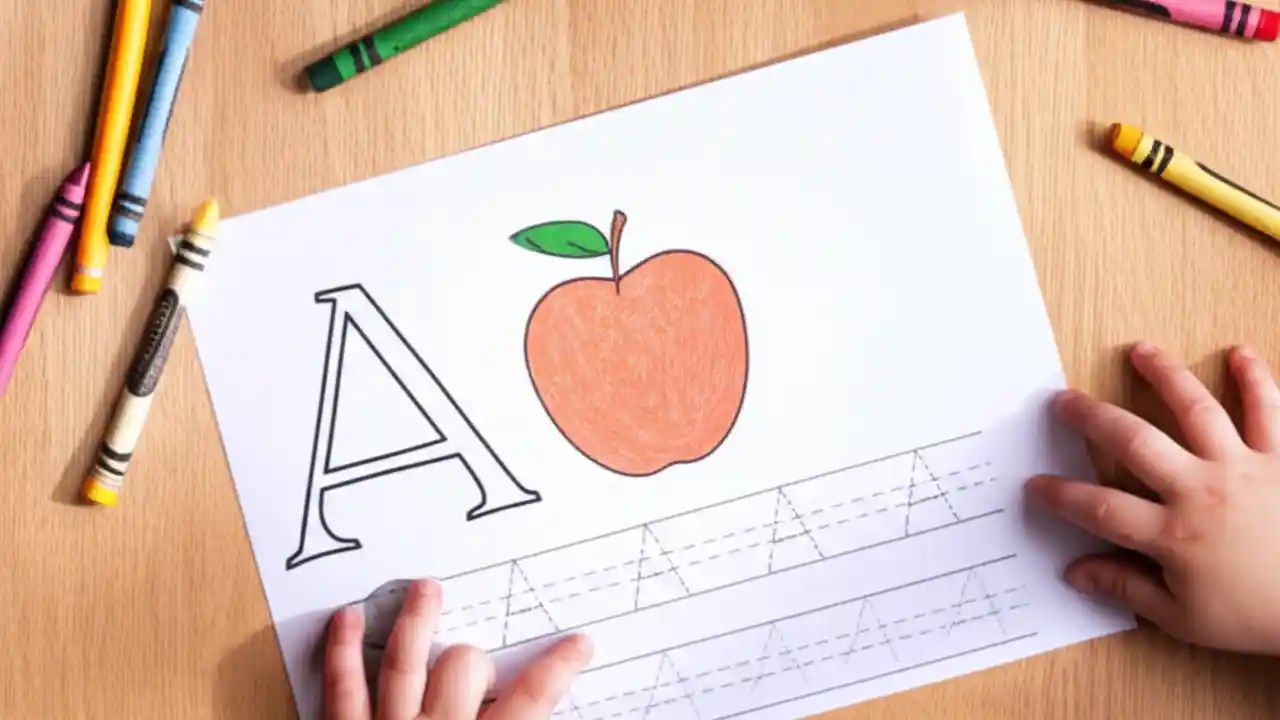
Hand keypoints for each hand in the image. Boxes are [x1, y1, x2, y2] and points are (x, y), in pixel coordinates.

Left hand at [323, 579, 592, 719]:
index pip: (532, 698)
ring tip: (426, 588)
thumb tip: (545, 712)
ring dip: (417, 621)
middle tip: (479, 660)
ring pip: (404, 663)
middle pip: (463, 667)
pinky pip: (342, 689)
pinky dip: (342, 651)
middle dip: (476, 658)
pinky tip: (346, 617)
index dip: (558, 667)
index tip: (577, 644)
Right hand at [1026, 342, 1279, 655]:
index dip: (1062, 496)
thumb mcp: (1185, 618)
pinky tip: (1241, 355)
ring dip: (1165, 375)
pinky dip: (1257, 379)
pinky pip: (1270, 410)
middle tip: (1064, 400)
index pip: (1101, 510)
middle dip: (1092, 417)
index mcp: (1174, 535)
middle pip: (1134, 442)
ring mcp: (1245, 468)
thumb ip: (1127, 589)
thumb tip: (1076, 574)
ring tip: (1140, 351)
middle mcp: (1202, 491)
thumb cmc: (1260, 615)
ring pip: (1196, 409)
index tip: (1036, 486)